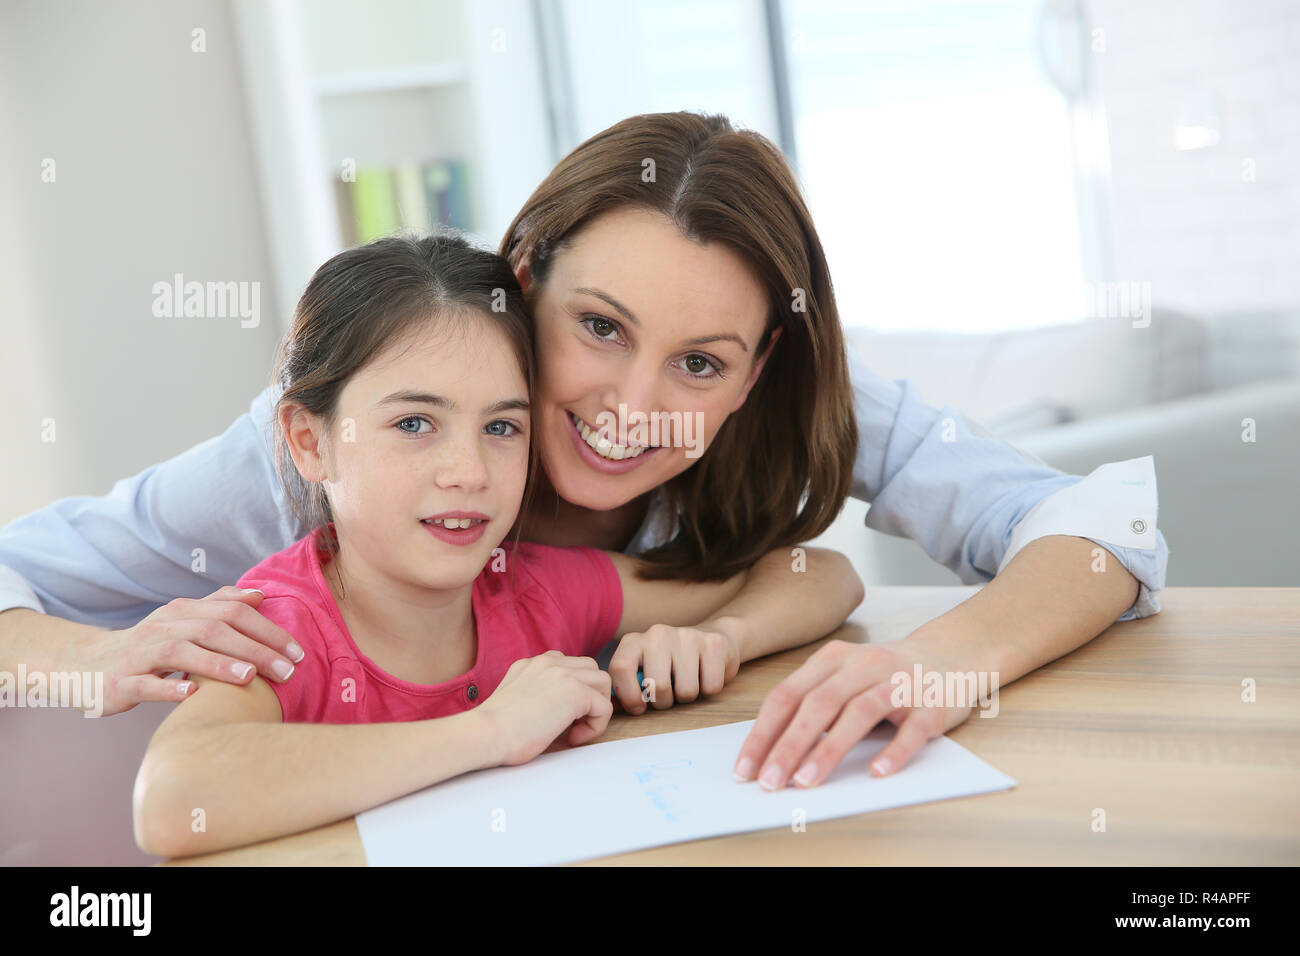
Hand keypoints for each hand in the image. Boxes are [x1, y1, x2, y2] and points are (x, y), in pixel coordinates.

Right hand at [72, 585, 304, 715]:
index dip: (267, 630)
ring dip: (218, 664)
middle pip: (214, 630)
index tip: (298, 651)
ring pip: (181, 652)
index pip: (232, 612)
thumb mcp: (182, 621)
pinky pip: (145, 683)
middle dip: (255, 649)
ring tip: (250, 678)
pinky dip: (168, 686)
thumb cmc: (148, 646)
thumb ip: (219, 606)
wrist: (86, 664)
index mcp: (182, 612)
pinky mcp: (121, 682)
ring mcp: (140, 654)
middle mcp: (163, 627)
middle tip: (289, 669)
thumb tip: (259, 595)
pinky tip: (192, 693)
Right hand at [477, 651, 613, 764]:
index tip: (560, 718)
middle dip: (590, 695)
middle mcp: (548, 662)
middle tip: (573, 724)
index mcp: (533, 663)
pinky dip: (595, 727)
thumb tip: (556, 710)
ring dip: (596, 708)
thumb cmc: (493, 729)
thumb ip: (535, 694)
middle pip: (591, 669)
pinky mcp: (575, 692)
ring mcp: (563, 673)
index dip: (574, 692)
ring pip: (603, 682)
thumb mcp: (514, 700)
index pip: (569, 666)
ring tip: (575, 730)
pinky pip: (604, 707)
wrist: (485, 733)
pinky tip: (572, 739)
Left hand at [610, 622, 741, 713]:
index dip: (629, 695)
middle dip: (665, 702)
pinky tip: (705, 675)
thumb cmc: (670, 665)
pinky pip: (711, 686)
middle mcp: (658, 634)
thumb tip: (612, 706)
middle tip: (669, 694)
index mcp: (634, 641)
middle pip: (658, 686)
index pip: (621, 668)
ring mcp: (687, 636)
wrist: (710, 639)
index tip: (640, 707)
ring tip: (688, 682)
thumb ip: (626, 687)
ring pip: (686, 690)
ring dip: (688, 697)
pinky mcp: (713, 643)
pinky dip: (709, 690)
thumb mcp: (643, 671)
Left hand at [733, 637, 977, 789]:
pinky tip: (877, 773)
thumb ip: (812, 704)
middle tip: (769, 782)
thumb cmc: (885, 676)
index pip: (788, 695)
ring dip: (830, 749)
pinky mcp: (933, 704)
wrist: (951, 657)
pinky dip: (894, 751)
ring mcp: (900, 683)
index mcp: (834, 659)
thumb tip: (769, 751)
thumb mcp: (844, 677)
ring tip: (807, 781)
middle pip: (819, 703)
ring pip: (860, 712)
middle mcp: (865, 664)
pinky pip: (912, 729)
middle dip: (788, 745)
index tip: (745, 768)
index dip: (763, 732)